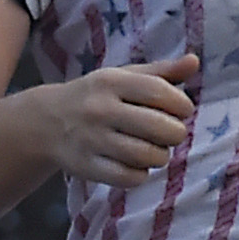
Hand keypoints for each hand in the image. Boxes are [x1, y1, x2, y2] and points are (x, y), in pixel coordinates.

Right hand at [29, 51, 199, 186]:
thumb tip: (194, 62)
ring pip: (147, 156)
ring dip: (160, 156)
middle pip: (159, 128)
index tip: (181, 111)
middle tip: (169, 133)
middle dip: (175, 134)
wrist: (44, 122)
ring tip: (154, 150)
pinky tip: (136, 165)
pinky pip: (128, 177)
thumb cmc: (96, 97)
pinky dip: (140, 175)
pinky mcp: (85, 166)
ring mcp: (90, 139)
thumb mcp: (123, 77)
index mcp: (111, 82)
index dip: (182, 105)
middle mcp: (99, 109)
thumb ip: (161, 72)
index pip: (160, 92)